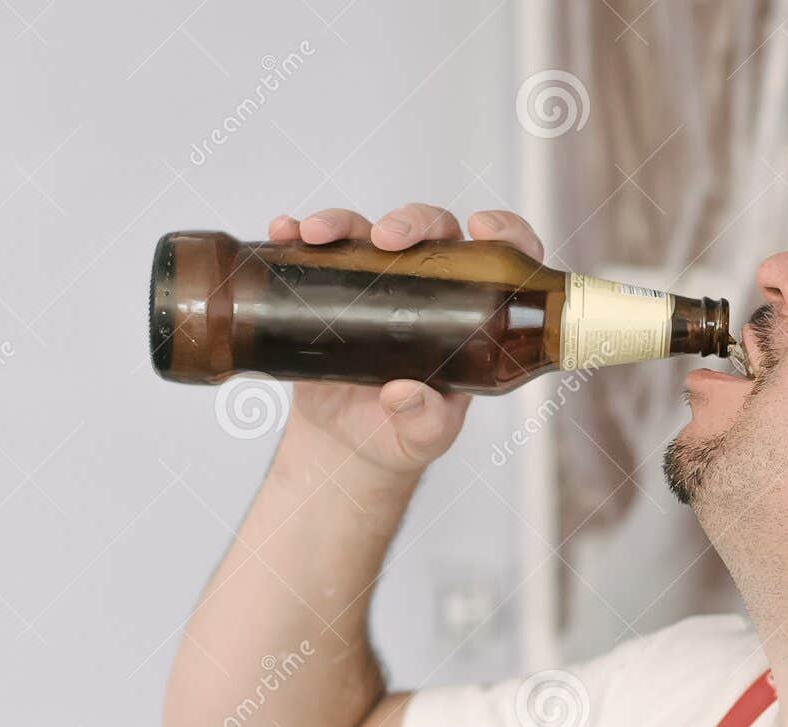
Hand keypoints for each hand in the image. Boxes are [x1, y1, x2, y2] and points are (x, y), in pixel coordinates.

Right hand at [268, 204, 546, 478]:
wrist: (347, 444)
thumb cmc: (401, 434)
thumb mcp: (424, 435)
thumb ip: (425, 419)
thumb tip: (403, 392)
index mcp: (470, 315)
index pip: (499, 258)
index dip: (503, 230)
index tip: (482, 225)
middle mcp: (428, 288)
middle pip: (431, 233)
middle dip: (410, 221)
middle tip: (386, 239)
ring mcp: (378, 283)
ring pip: (369, 232)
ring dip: (344, 223)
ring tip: (315, 234)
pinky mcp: (333, 288)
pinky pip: (316, 253)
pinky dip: (298, 236)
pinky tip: (284, 233)